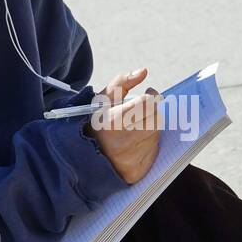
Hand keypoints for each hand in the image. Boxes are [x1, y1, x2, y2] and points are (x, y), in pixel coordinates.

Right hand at [86, 67, 161, 184]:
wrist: (85, 157)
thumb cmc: (97, 123)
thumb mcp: (102, 100)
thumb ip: (122, 82)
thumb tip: (144, 71)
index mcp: (111, 122)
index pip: (147, 103)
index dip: (151, 96)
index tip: (148, 93)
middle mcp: (122, 142)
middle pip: (156, 118)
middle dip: (151, 112)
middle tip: (140, 112)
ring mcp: (131, 159)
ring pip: (157, 133)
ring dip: (150, 127)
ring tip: (133, 128)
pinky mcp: (138, 171)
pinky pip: (155, 150)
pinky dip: (148, 143)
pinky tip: (134, 143)